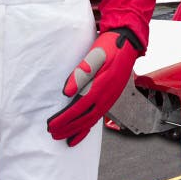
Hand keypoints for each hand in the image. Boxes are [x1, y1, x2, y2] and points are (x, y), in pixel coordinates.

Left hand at [47, 28, 140, 146]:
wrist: (129, 43)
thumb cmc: (110, 46)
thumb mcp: (95, 54)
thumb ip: (81, 73)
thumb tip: (67, 92)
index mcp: (102, 85)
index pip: (80, 107)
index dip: (65, 118)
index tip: (52, 125)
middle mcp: (108, 95)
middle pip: (85, 117)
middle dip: (68, 127)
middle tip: (53, 133)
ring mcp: (111, 98)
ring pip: (92, 119)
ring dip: (76, 130)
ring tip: (62, 136)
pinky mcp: (111, 97)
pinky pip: (99, 116)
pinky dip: (88, 127)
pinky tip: (80, 133)